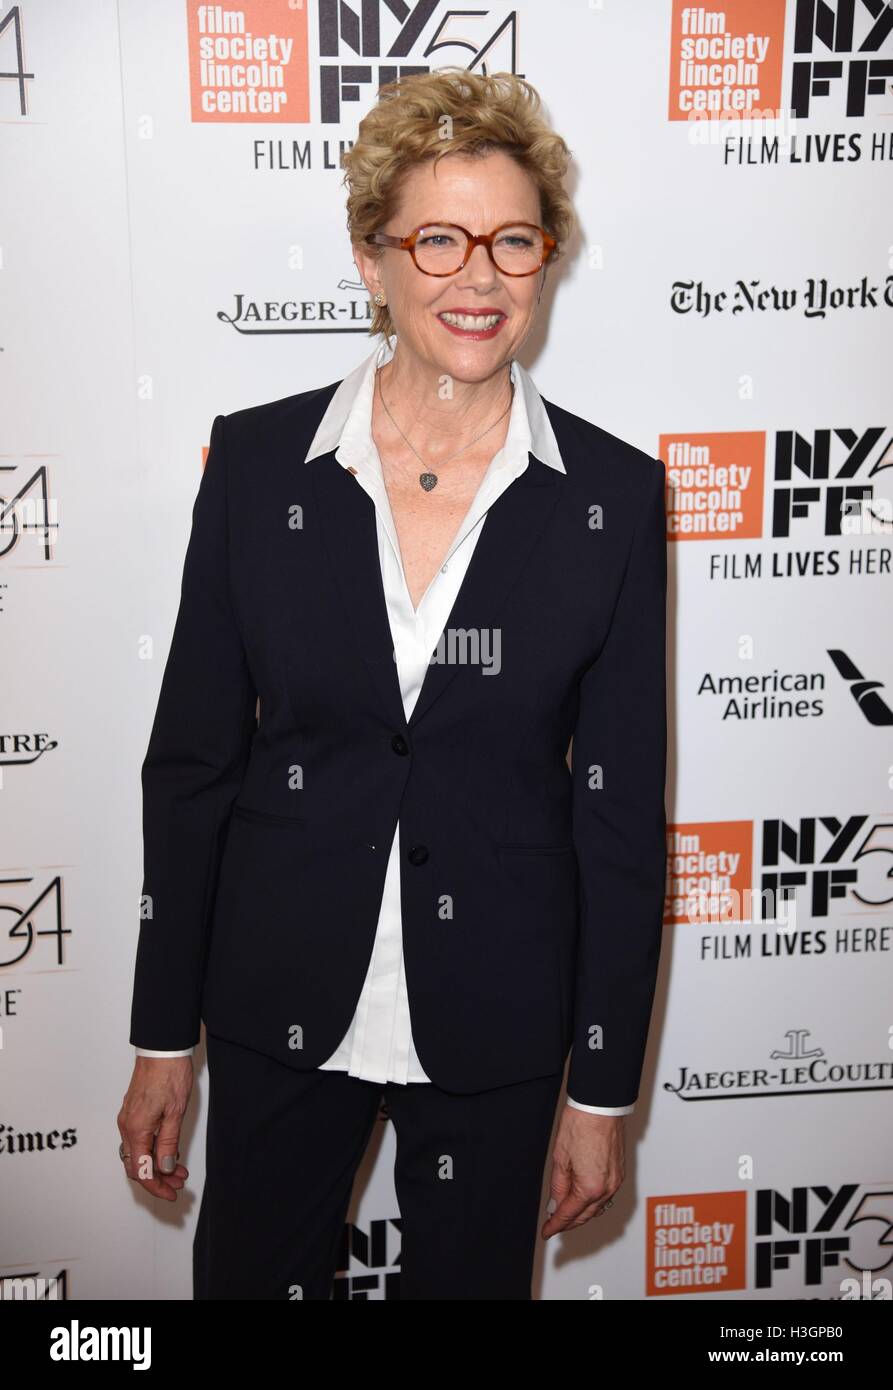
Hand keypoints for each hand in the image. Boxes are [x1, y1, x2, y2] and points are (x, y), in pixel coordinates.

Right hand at [117, 1056, 192, 1201]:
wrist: (161, 1049)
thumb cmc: (169, 1074)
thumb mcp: (175, 1112)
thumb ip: (168, 1142)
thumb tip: (164, 1167)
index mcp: (136, 1129)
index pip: (141, 1170)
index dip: (156, 1187)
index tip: (171, 1193)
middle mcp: (127, 1126)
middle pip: (136, 1166)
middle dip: (157, 1178)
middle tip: (178, 1183)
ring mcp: (128, 1119)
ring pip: (137, 1153)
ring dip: (155, 1165)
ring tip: (178, 1169)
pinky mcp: (132, 1112)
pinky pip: (138, 1140)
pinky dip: (152, 1151)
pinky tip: (167, 1151)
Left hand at [541, 1106, 624, 1237]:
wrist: (600, 1107)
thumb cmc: (581, 1125)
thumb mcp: (560, 1158)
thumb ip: (558, 1185)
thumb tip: (555, 1203)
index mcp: (589, 1187)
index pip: (569, 1214)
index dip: (555, 1225)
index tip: (547, 1231)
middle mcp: (606, 1188)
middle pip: (585, 1216)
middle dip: (568, 1222)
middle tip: (554, 1224)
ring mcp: (615, 1181)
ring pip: (597, 1208)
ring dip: (581, 1213)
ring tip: (566, 1213)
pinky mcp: (619, 1173)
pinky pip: (605, 1197)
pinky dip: (592, 1202)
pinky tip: (583, 1199)